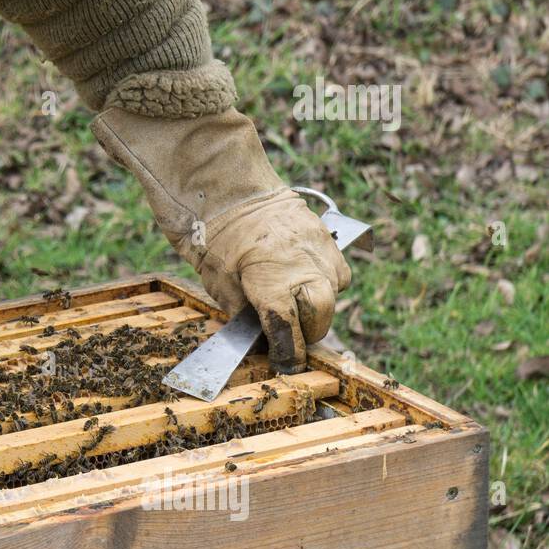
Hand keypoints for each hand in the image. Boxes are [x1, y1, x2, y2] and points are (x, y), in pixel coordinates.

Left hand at [91, 99, 350, 372]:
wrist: (224, 186)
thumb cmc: (214, 235)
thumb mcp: (219, 282)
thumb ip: (245, 311)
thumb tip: (262, 335)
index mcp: (273, 281)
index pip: (289, 329)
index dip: (289, 351)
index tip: (287, 363)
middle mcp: (303, 265)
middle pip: (323, 313)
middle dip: (310, 330)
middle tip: (292, 335)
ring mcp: (318, 247)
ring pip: (333, 290)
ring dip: (318, 303)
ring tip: (294, 303)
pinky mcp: (324, 233)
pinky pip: (334, 267)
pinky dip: (322, 278)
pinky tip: (301, 278)